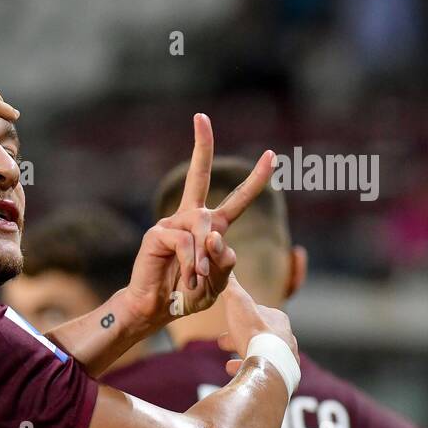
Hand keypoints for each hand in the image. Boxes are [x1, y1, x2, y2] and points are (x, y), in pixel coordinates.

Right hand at [123, 113, 274, 326]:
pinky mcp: (156, 234)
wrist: (156, 309)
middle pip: (197, 176)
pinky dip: (191, 263)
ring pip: (203, 228)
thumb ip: (224, 262)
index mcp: (212, 228)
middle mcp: (190, 219)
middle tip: (201, 118)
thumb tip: (215, 236)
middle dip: (201, 145)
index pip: (238, 199)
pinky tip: (187, 277)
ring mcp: (172, 223)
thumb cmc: (188, 296)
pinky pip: (185, 242)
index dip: (256, 178)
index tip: (271, 155)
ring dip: (205, 258)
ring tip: (197, 279)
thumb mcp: (218, 282)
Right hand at [218, 274, 297, 375]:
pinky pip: (263, 371)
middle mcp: (286, 337)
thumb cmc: (254, 334)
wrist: (269, 366)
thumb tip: (226, 267)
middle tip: (223, 341)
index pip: (257, 313)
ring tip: (229, 360)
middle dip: (240, 337)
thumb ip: (232, 287)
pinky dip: (249, 370)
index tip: (227, 320)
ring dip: (245, 354)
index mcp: (278, 319)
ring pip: (262, 353)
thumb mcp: (238, 304)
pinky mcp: (282, 375)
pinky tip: (235, 371)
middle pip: (259, 334)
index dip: (240, 316)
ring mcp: (285, 358)